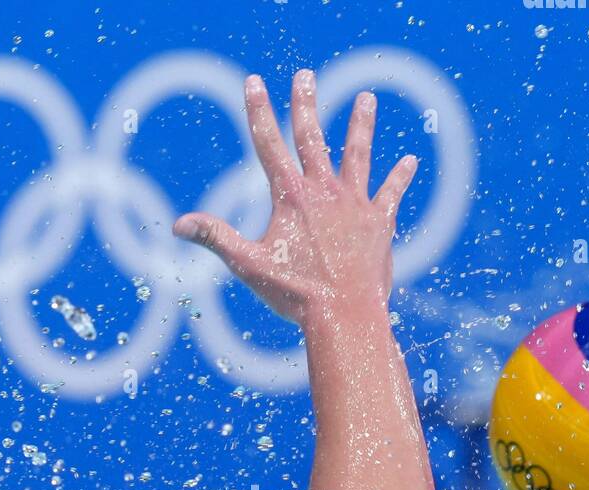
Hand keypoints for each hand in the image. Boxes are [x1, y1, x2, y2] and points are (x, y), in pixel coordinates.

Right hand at [172, 69, 417, 328]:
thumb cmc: (295, 294)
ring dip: (361, 125)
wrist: (344, 315)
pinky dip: (400, 176)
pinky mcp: (379, 222)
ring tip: (367, 98)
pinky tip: (410, 160)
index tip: (254, 81)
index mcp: (291, 196)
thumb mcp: (249, 265)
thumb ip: (216, 238)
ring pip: (358, 155)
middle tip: (305, 76)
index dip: (259, 111)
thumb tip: (178, 224)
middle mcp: (324, 191)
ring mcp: (355, 204)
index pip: (269, 144)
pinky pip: (391, 193)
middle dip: (306, 104)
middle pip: (312, 138)